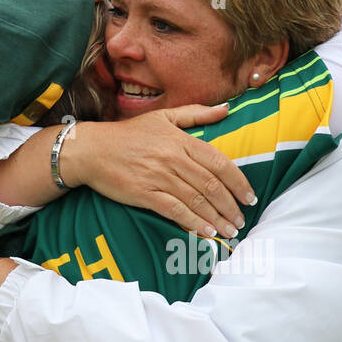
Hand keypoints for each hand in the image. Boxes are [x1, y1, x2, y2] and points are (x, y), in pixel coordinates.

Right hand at [66, 106, 257, 238]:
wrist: (91, 149)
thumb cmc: (129, 134)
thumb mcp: (163, 117)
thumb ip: (196, 114)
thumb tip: (226, 109)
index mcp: (181, 140)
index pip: (219, 163)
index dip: (238, 182)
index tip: (250, 197)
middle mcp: (173, 158)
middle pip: (211, 185)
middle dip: (230, 206)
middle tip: (241, 220)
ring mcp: (158, 176)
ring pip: (196, 199)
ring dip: (216, 218)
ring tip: (229, 231)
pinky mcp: (144, 193)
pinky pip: (174, 210)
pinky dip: (193, 222)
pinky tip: (206, 232)